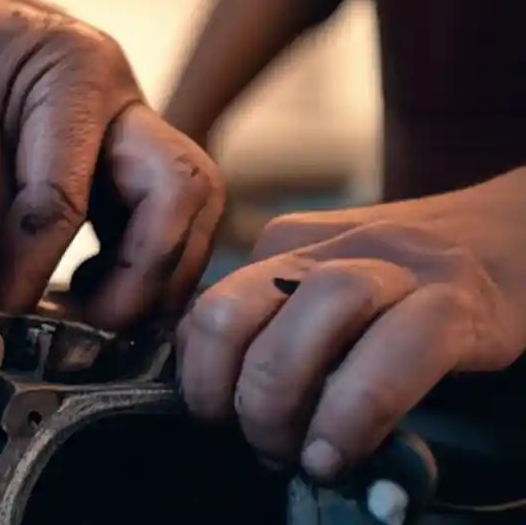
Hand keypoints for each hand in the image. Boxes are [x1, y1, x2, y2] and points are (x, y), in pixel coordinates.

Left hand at [0, 0, 222, 328]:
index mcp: (75, 70)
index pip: (63, 196)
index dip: (28, 269)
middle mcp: (127, 99)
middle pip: (182, 193)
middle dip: (143, 274)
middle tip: (87, 330)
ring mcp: (141, 129)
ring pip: (192, 211)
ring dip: (154, 279)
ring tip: (90, 325)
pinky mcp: (136, 160)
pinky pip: (167, 221)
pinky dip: (142, 269)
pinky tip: (88, 297)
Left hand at [177, 169, 525, 479]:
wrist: (515, 237)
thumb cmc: (409, 289)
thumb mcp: (325, 297)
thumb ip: (275, 332)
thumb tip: (227, 406)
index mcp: (282, 247)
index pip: (201, 312)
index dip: (198, 381)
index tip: (223, 425)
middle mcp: (325, 248)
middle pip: (231, 310)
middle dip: (227, 397)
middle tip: (260, 447)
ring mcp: (393, 266)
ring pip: (310, 315)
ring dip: (285, 402)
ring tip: (301, 455)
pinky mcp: (457, 300)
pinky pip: (395, 352)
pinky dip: (356, 411)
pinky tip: (341, 451)